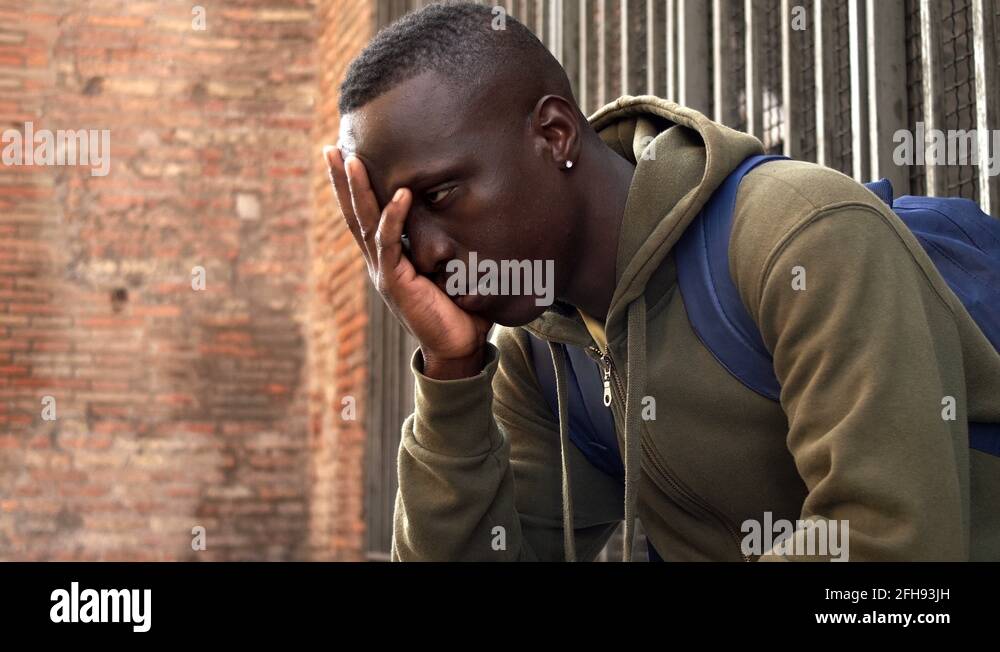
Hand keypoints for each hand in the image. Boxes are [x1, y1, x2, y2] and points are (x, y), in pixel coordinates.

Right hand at [324, 146, 492, 378]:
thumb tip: (471, 208)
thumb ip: (448, 241)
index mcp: (389, 257)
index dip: (354, 188)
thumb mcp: (451, 266)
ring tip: (352, 159)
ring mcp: (383, 271)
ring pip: (364, 223)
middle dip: (341, 181)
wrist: (459, 346)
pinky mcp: (395, 282)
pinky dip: (394, 218)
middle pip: (354, 214)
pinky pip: (390, 244)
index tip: (347, 155)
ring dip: (357, 190)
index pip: (366, 215)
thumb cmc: (460, 306)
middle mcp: (380, 261)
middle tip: (330, 148)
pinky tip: (401, 194)